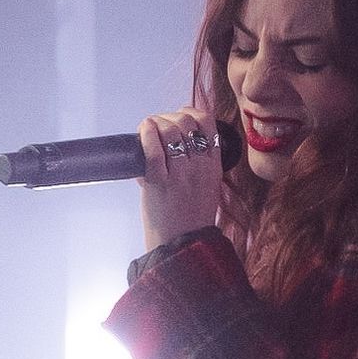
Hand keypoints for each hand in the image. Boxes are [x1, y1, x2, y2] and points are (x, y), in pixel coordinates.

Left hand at [138, 107, 224, 250]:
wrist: (182, 245)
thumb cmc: (191, 218)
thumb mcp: (206, 187)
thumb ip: (197, 165)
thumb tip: (171, 141)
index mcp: (214, 167)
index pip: (208, 125)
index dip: (192, 113)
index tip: (180, 115)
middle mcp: (200, 167)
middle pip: (187, 123)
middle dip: (170, 117)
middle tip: (159, 125)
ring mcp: (180, 175)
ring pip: (171, 132)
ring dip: (157, 123)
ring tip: (149, 128)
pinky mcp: (159, 183)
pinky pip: (154, 149)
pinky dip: (146, 133)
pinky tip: (143, 130)